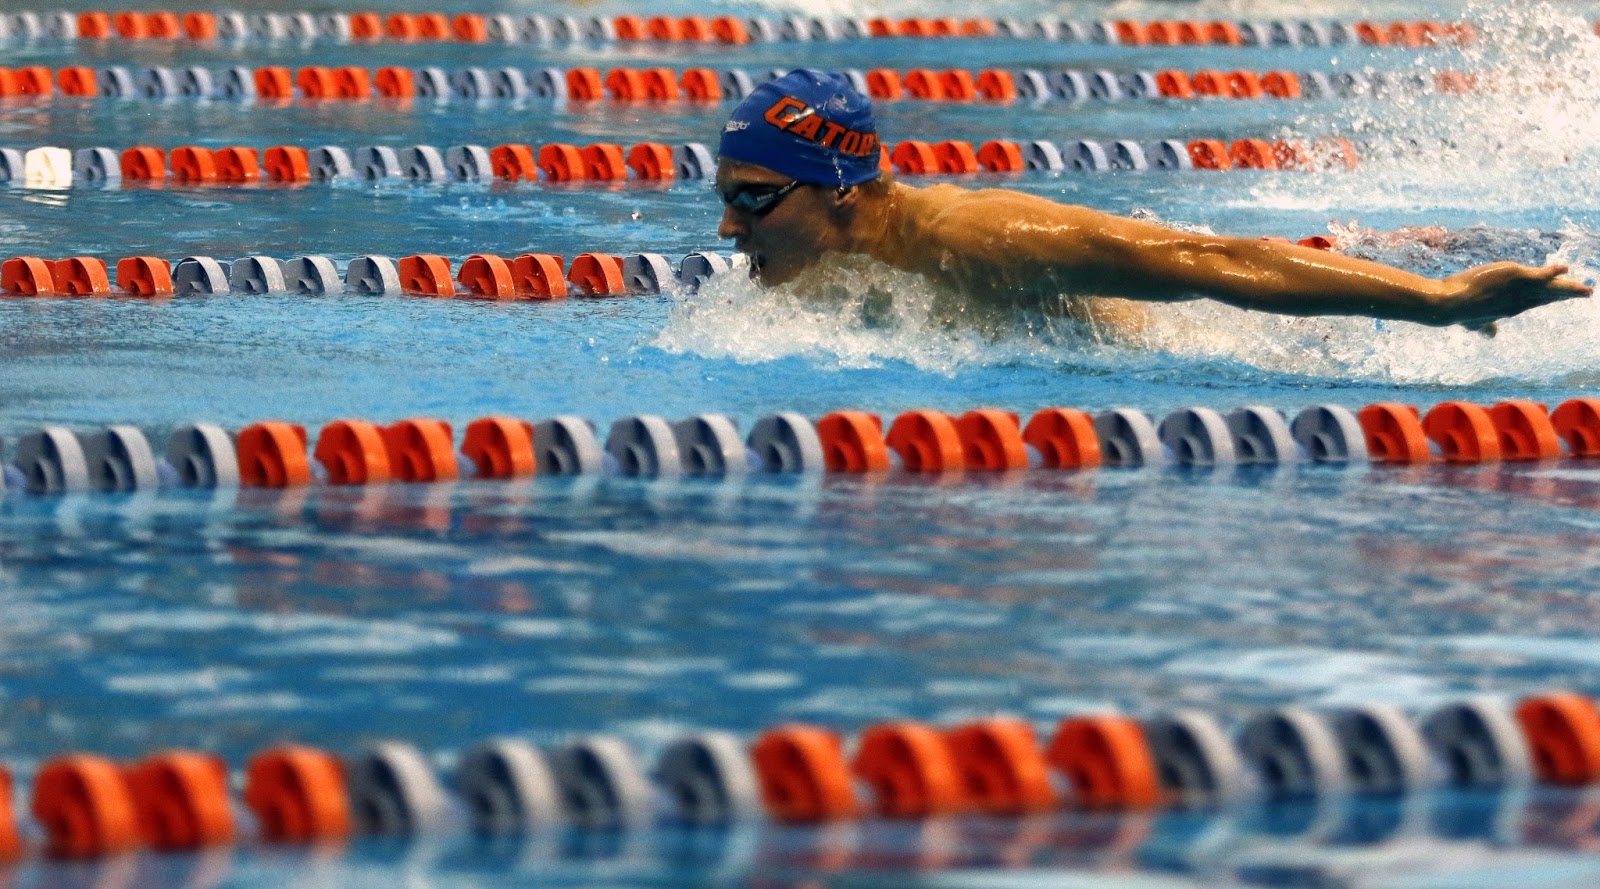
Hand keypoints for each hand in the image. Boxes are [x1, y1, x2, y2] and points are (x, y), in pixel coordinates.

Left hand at [1439, 263, 1591, 334]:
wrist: (1450, 304)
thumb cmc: (1460, 313)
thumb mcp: (1476, 322)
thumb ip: (1486, 327)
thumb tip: (1491, 334)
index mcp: (1513, 308)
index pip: (1538, 301)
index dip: (1553, 299)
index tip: (1565, 296)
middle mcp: (1519, 300)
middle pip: (1549, 296)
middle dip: (1568, 294)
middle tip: (1588, 291)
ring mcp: (1518, 289)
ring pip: (1548, 287)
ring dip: (1567, 287)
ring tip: (1586, 289)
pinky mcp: (1514, 276)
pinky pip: (1539, 274)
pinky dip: (1551, 272)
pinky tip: (1564, 269)